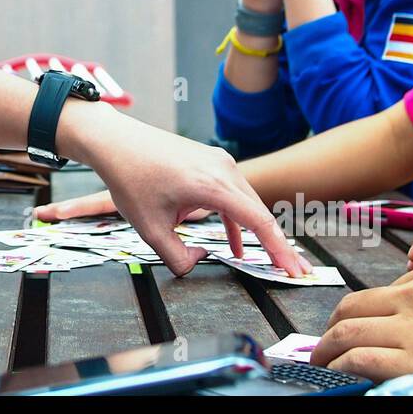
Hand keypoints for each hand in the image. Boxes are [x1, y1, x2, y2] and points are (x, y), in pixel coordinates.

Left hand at [56, 107, 308, 277]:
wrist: (116, 142)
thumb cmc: (131, 178)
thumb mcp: (150, 228)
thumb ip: (177, 257)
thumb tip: (198, 264)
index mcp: (212, 185)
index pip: (259, 222)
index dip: (280, 250)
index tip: (296, 270)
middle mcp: (223, 169)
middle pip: (260, 212)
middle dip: (277, 245)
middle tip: (293, 271)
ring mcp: (218, 162)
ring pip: (247, 203)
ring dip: (256, 232)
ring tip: (269, 260)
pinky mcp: (211, 161)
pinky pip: (233, 194)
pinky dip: (237, 219)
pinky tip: (236, 245)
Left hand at [310, 256, 412, 380]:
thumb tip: (402, 303)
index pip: (376, 292)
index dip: (354, 313)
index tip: (346, 326)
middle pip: (352, 309)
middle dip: (331, 329)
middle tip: (322, 345)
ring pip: (347, 335)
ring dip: (328, 351)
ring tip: (322, 362)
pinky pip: (361, 361)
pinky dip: (341, 367)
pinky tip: (338, 373)